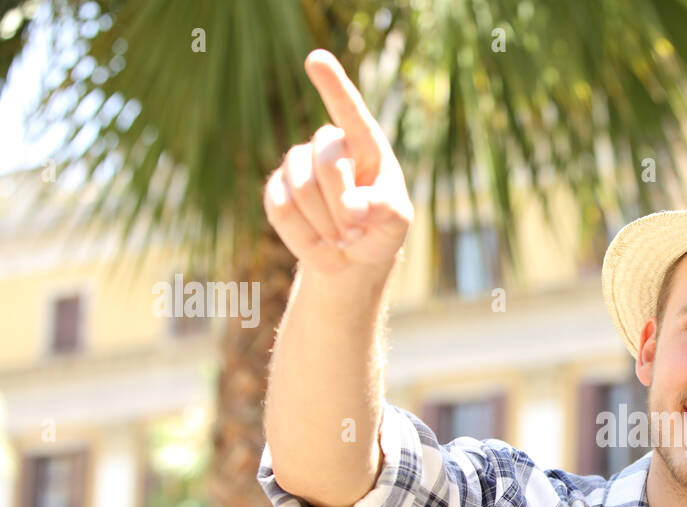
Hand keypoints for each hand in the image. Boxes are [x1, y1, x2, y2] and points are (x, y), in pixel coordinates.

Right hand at [263, 49, 412, 275]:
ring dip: (325, 226)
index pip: (350, 112)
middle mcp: (328, 145)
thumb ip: (385, 210)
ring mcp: (298, 164)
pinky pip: (281, 210)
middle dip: (344, 207)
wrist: (350, 253)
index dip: (334, 86)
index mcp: (365, 145)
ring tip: (342, 240)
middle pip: (327, 165)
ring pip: (301, 190)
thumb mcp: (396, 223)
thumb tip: (353, 207)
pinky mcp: (275, 190)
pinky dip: (304, 237)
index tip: (317, 59)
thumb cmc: (379, 229)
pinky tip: (321, 244)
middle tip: (358, 233)